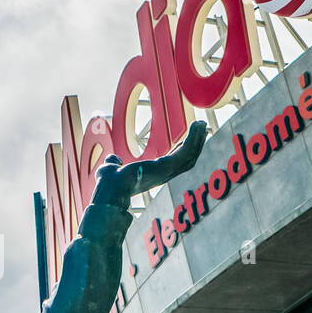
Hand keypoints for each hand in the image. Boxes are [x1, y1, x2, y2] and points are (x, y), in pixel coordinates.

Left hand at [89, 119, 207, 211]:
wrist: (110, 188)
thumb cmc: (109, 183)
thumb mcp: (113, 168)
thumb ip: (114, 163)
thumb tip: (111, 159)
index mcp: (154, 175)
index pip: (175, 162)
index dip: (183, 150)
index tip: (189, 139)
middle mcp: (164, 175)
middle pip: (187, 159)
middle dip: (196, 144)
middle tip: (202, 128)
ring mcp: (167, 172)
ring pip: (189, 155)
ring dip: (197, 139)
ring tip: (202, 124)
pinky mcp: (167, 166)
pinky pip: (185, 152)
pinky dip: (193, 140)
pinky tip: (197, 127)